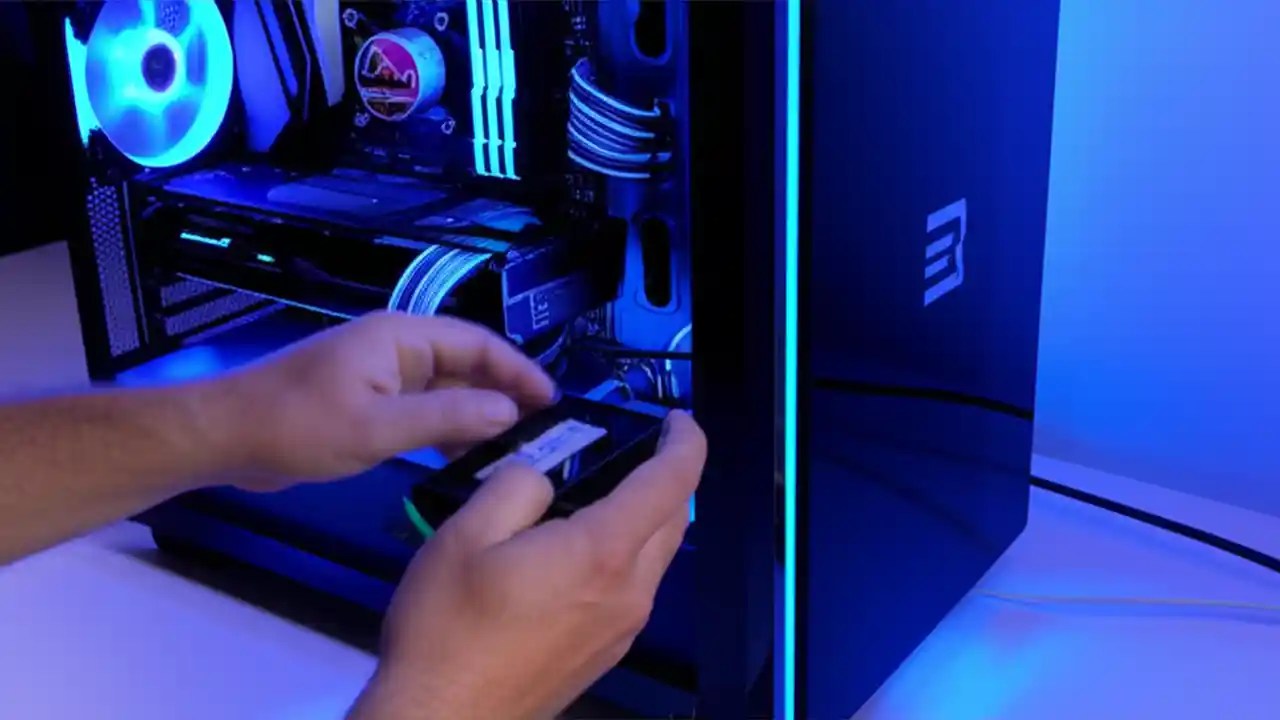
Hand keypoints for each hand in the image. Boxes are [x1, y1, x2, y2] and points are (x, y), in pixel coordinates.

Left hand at [207, 311, 555, 489]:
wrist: (224, 437)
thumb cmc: (296, 426)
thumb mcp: (377, 427)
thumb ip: (446, 418)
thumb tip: (507, 412)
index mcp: (400, 338)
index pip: (478, 344)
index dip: (518, 369)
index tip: (552, 401)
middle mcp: (395, 349)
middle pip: (465, 364)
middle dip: (504, 392)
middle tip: (542, 429)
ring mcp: (379, 376)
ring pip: (445, 389)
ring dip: (477, 413)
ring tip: (513, 446)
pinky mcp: (365, 402)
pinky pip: (421, 409)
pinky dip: (447, 427)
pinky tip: (464, 455)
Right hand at [349, 411, 706, 719]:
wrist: (442, 719)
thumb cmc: (449, 627)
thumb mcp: (466, 535)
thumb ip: (516, 486)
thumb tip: (542, 477)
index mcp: (603, 552)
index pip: (672, 481)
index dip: (686, 440)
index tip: (677, 417)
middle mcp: (629, 591)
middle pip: (675, 518)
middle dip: (669, 474)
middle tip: (639, 444)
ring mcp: (622, 628)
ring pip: (656, 556)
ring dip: (647, 516)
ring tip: (601, 489)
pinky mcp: (605, 652)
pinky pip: (633, 586)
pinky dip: (625, 551)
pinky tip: (577, 547)